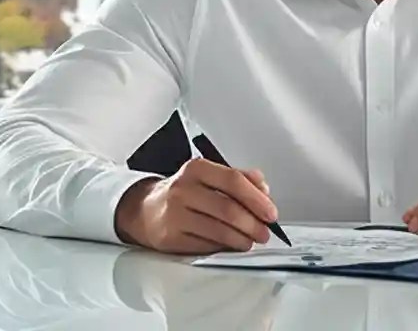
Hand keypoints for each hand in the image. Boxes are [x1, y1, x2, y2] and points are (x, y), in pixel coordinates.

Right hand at [114, 158, 277, 253]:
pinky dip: (224, 248)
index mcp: (196, 169)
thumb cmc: (184, 193)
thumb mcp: (209, 176)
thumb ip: (240, 178)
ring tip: (250, 241)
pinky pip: (206, 246)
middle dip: (253, 224)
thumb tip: (264, 190)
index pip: (233, 181)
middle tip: (264, 232)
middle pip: (228, 209)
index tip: (271, 213)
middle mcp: (183, 189)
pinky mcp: (171, 238)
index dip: (256, 199)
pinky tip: (231, 246)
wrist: (146, 209)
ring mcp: (175, 215)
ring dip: (242, 239)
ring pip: (219, 231)